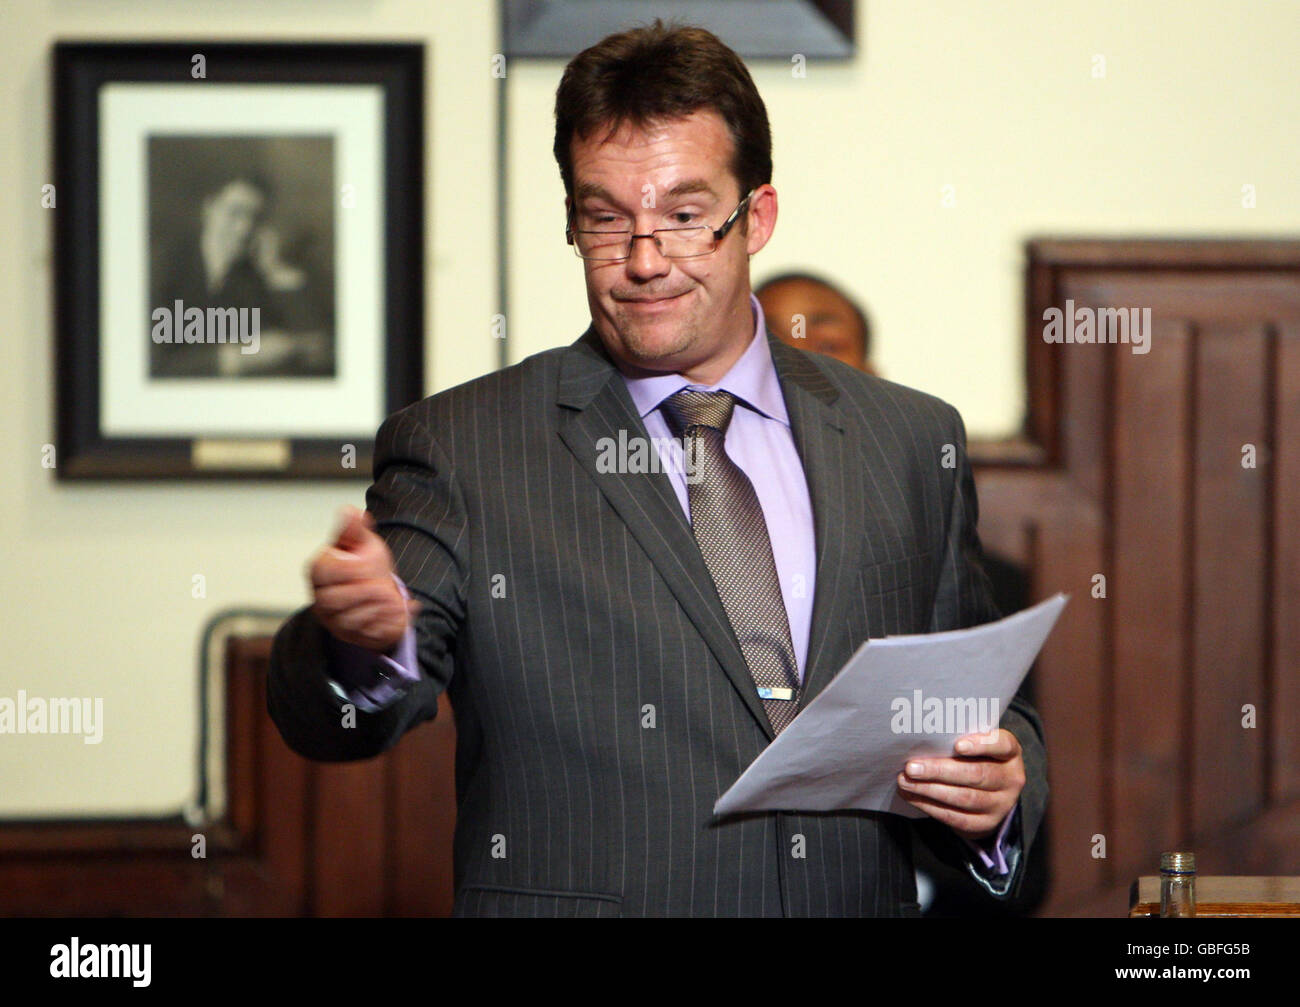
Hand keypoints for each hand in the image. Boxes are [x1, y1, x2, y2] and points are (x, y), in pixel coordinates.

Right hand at [309, 506, 418, 652]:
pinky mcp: (352, 638)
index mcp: (320, 571)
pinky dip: (385, 625)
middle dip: (363, 594)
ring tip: (394, 599)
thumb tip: (352, 512)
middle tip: (384, 586)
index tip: (370, 564)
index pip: (325, 572)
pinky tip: (399, 612)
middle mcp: (321, 598)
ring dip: (376, 610)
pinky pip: (366, 637)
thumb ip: (355, 530)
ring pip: (349, 622)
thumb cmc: (364, 563)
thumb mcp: (362, 542)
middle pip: (333, 601)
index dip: (350, 569)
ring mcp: (335, 621)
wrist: (376, 591)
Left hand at [896, 728, 1024, 841]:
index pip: (1003, 745)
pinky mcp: (985, 823)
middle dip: (940, 771)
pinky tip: (912, 797)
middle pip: (977, 774)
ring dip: (930, 790)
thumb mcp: (977, 745)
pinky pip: (956, 817)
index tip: (957, 745)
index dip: (982, 745)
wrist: (989, 793)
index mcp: (1010, 754)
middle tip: (911, 767)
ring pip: (964, 798)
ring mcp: (1000, 804)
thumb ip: (958, 738)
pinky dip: (930, 807)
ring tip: (905, 782)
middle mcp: (1010, 779)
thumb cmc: (975, 758)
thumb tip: (921, 737)